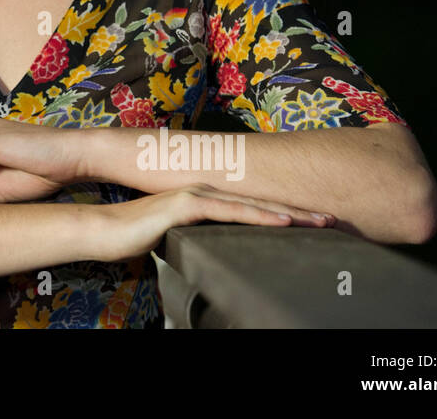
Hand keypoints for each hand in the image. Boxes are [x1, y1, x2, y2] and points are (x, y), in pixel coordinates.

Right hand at [88, 182, 335, 261]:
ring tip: (320, 222)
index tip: (312, 222)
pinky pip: (232, 212)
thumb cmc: (133, 234)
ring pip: (253, 205)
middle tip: (332, 219)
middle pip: (261, 202)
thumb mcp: (174, 234)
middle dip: (299, 212)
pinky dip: (261, 216)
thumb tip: (212, 245)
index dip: (283, 212)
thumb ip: (195, 234)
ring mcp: (197, 195)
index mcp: (203, 199)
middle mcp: (205, 191)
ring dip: (289, 213)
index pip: (251, 207)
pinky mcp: (188, 204)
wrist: (104, 230)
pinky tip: (283, 221)